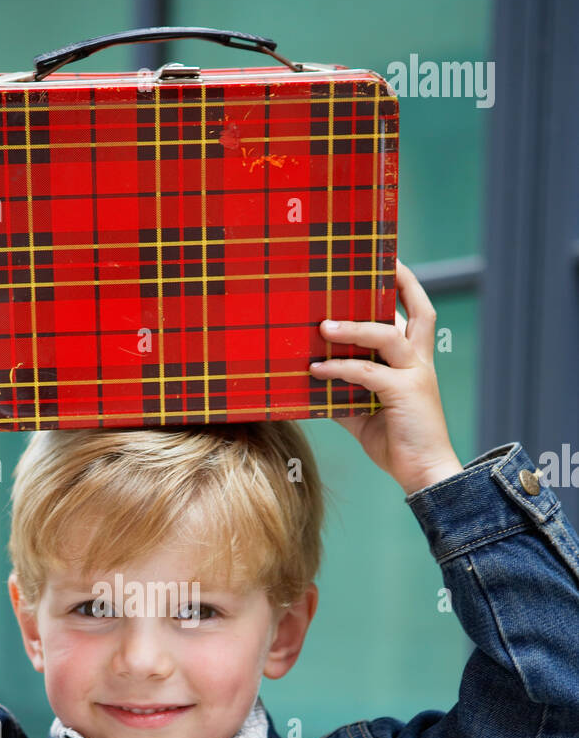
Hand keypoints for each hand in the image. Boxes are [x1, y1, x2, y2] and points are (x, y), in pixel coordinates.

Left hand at [308, 259, 463, 495]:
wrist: (424, 474)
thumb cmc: (398, 444)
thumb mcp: (364, 415)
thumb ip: (344, 394)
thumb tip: (313, 384)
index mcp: (415, 363)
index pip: (416, 315)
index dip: (405, 288)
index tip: (388, 264)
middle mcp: (420, 362)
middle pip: (419, 310)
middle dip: (400, 282)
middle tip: (376, 263)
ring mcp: (415, 375)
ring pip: (386, 335)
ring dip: (353, 326)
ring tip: (323, 326)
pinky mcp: (405, 392)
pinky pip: (367, 372)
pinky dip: (341, 368)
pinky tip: (317, 369)